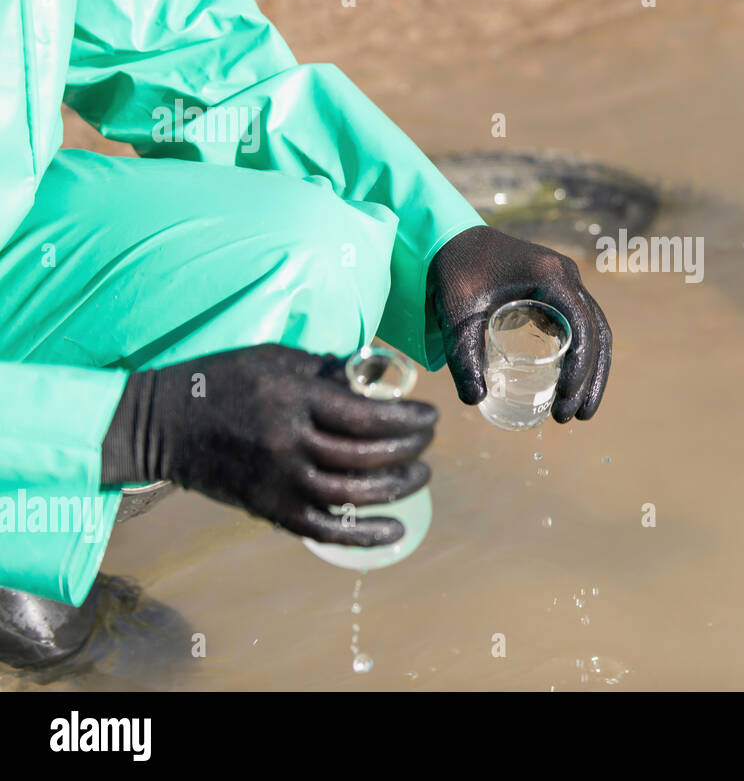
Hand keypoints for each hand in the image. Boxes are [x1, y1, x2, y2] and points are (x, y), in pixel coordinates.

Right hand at [101, 344, 434, 544]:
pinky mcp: (269, 508)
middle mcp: (289, 443)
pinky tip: (396, 529)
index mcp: (295, 399)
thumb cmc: (223, 380)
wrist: (163, 424)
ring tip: (420, 476)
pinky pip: (324, 529)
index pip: (368, 415)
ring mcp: (279, 481)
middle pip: (367, 455)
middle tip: (428, 442)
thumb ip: (326, 370)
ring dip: (397, 488)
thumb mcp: (275, 357)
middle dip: (410, 450)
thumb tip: (375, 379)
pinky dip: (363, 534)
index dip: (408, 419)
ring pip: (352, 494)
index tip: (431, 416)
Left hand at [428, 225, 611, 421]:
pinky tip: (568, 385)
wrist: (450, 235)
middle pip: (597, 333)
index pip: (582, 326)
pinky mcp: (557, 291)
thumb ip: (462, 356)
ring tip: (578, 412)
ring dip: (591, 371)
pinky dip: (581, 356)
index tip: (565, 398)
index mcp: (551, 276)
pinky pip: (580, 325)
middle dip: (591, 378)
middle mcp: (567, 276)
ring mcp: (565, 282)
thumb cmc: (455, 270)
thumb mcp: (456, 314)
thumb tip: (475, 400)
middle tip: (574, 417)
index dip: (581, 366)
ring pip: (594, 331)